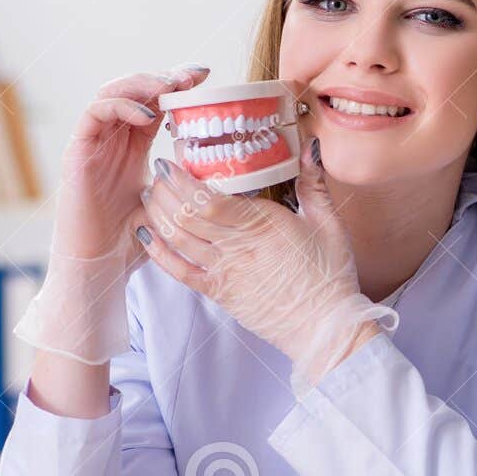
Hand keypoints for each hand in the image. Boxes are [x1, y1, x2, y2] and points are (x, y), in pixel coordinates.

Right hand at [54, 64, 208, 257]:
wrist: (100, 267)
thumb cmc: (134, 241)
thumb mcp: (171, 203)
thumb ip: (187, 180)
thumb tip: (231, 170)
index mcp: (133, 147)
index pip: (154, 102)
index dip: (177, 84)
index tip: (206, 77)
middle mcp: (112, 140)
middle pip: (132, 89)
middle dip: (162, 77)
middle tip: (190, 78)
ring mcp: (93, 144)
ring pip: (112, 92)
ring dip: (142, 85)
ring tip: (170, 89)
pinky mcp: (78, 152)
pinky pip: (95, 113)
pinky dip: (121, 106)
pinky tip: (148, 115)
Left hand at [131, 138, 397, 392]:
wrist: (325, 328)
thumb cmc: (330, 277)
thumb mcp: (330, 224)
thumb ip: (314, 184)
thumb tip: (309, 147)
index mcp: (264, 224)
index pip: (209, 200)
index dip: (181, 180)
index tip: (171, 161)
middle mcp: (238, 247)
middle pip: (186, 215)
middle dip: (165, 190)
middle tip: (157, 172)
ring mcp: (225, 272)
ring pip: (178, 238)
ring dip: (158, 214)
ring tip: (149, 194)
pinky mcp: (218, 293)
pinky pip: (179, 271)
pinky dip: (157, 252)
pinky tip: (145, 233)